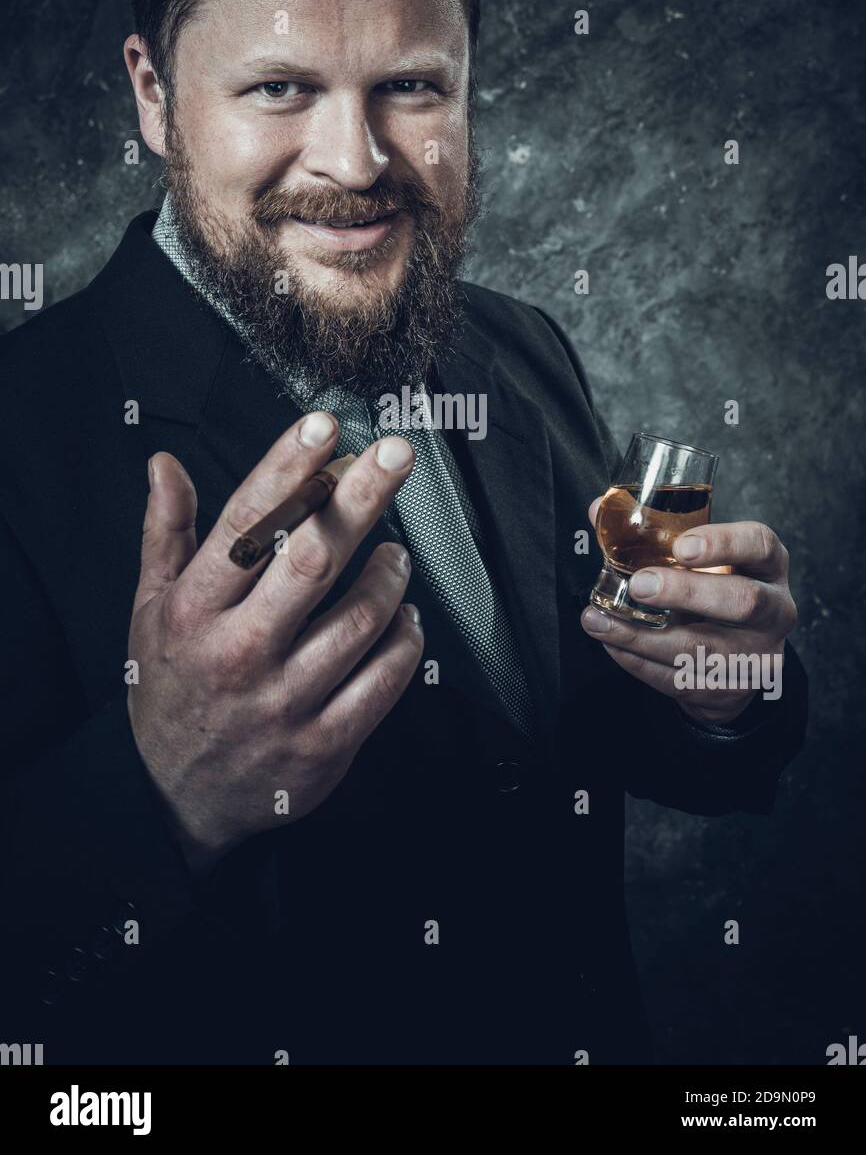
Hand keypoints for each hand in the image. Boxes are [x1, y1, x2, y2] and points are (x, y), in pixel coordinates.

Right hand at [127, 411, 422, 875]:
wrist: (172, 799)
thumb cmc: (169, 686)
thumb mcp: (151, 608)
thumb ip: (166, 534)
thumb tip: (164, 462)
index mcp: (193, 611)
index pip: (245, 524)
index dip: (288, 468)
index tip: (325, 424)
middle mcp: (237, 652)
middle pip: (312, 558)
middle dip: (360, 497)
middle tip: (398, 454)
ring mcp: (283, 703)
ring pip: (360, 618)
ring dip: (390, 572)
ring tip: (395, 552)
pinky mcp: (323, 745)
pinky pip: (384, 680)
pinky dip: (405, 639)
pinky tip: (404, 615)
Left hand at [580, 501, 797, 725]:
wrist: (734, 659)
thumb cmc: (712, 591)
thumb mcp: (698, 561)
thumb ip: (655, 534)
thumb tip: (599, 509)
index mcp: (767, 566)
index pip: (759, 545)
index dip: (723, 544)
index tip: (682, 545)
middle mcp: (774, 610)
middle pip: (742, 601)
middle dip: (686, 593)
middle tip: (639, 585)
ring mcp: (755, 655)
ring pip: (703, 649)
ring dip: (643, 636)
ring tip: (600, 620)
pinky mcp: (730, 690)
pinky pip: (680, 680)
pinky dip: (639, 662)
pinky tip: (612, 644)